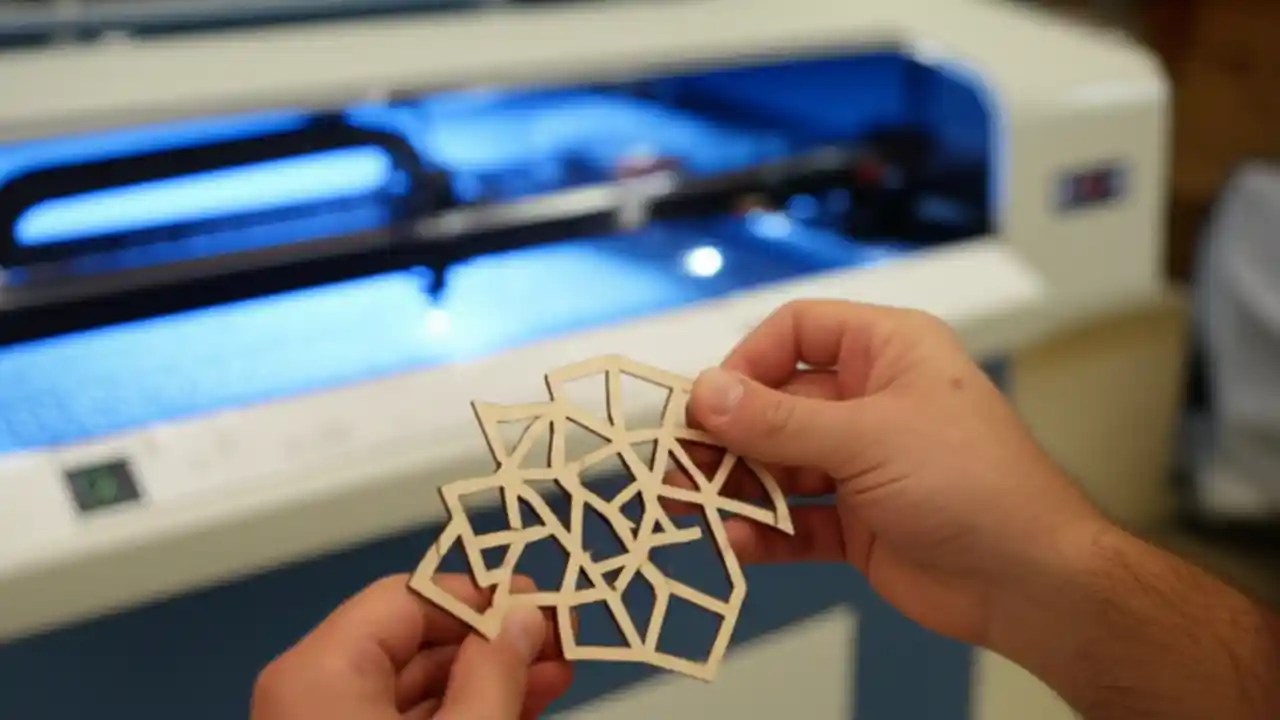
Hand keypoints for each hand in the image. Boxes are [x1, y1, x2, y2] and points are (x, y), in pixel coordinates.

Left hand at [251, 574, 573, 719]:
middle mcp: (309, 694)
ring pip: (413, 686)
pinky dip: (460, 711)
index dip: (481, 596)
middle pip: (412, 639)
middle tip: (556, 637)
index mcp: (319, 672)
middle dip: (493, 640)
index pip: (409, 597)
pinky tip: (517, 705)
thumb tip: (526, 618)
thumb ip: (497, 673)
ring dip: (486, 677)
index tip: (537, 602)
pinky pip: (402, 719)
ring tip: (554, 672)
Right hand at [682, 299, 1106, 645]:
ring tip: (689, 506)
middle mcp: (870, 400)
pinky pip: (795, 519)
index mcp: (887, 351)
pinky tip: (738, 541)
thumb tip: (705, 393)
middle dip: (729, 435)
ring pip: (779, 464)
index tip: (710, 402)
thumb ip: (779, 421)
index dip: (749, 361)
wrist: (1029, 581)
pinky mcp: (856, 522)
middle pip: (777, 404)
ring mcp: (862, 464)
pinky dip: (765, 530)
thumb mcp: (867, 439)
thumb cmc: (969, 482)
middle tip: (679, 463)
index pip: (798, 332)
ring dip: (736, 485)